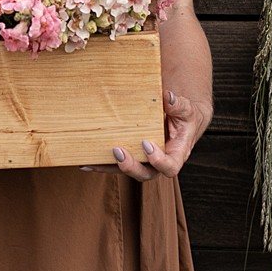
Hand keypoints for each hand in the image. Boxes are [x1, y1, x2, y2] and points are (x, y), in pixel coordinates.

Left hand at [85, 90, 211, 181]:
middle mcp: (158, 163)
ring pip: (127, 170)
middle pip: (145, 174)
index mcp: (176, 155)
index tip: (147, 144)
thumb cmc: (185, 117)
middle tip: (118, 151)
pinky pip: (115, 164)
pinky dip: (101, 164)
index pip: (169, 166)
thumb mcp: (187, 110)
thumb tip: (167, 97)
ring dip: (109, 167)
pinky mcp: (131, 157)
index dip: (158, 160)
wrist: (181, 121)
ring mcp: (143, 162)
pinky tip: (85, 162)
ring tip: (92, 161)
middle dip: (130, 165)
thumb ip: (179, 106)